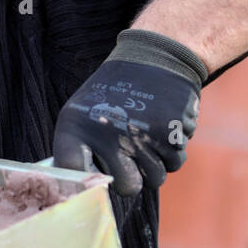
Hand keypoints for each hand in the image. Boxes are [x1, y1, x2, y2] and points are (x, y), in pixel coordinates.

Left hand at [52, 29, 206, 196]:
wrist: (154, 56)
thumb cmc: (113, 92)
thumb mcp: (80, 112)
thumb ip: (76, 150)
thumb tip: (73, 191)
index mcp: (76, 127)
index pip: (71, 171)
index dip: (84, 183)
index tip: (94, 182)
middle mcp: (108, 135)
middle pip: (127, 187)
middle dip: (133, 178)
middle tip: (132, 157)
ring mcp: (142, 135)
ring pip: (156, 178)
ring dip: (155, 163)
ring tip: (147, 136)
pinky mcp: (172, 132)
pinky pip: (175, 161)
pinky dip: (172, 150)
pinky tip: (163, 127)